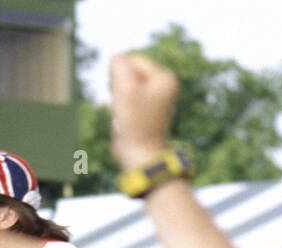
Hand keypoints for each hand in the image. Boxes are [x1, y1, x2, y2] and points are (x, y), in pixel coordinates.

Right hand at [108, 53, 177, 169]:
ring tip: (125, 116)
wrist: (140, 156)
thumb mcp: (125, 88)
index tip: (127, 98)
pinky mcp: (145, 111)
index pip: (132, 60)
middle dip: (120, 88)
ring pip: (124, 87)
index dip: (121, 76)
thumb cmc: (135, 124)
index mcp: (165, 77)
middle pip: (128, 73)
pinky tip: (125, 122)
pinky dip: (119, 108)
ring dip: (118, 99)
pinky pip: (124, 100)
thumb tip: (116, 57)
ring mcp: (154, 99)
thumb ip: (119, 64)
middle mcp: (163, 86)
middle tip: (126, 109)